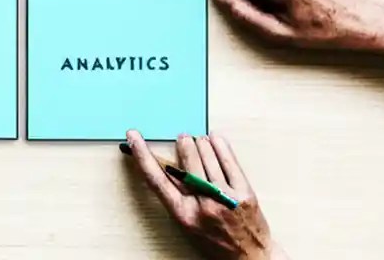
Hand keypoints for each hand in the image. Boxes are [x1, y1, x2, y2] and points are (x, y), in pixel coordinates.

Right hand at [126, 131, 284, 259]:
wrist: (250, 257)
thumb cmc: (216, 241)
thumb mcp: (188, 223)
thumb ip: (176, 196)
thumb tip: (167, 165)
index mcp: (183, 214)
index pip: (156, 178)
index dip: (142, 155)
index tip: (134, 137)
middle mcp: (203, 205)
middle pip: (186, 162)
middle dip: (184, 144)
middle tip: (182, 137)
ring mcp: (225, 197)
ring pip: (207, 157)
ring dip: (201, 143)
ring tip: (198, 140)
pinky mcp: (244, 193)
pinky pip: (229, 162)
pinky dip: (220, 146)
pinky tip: (215, 139)